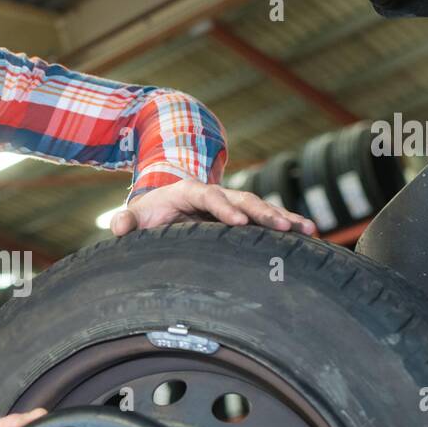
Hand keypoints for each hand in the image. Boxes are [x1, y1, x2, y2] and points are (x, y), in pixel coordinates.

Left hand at [110, 180, 316, 236]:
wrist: (161, 205)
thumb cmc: (148, 215)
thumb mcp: (135, 216)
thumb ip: (127, 221)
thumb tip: (118, 226)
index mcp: (189, 191)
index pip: (208, 197)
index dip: (224, 208)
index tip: (238, 222)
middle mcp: (215, 194)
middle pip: (242, 199)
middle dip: (263, 212)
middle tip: (282, 227)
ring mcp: (231, 203)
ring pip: (261, 207)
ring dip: (283, 218)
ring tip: (307, 230)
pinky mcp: (241, 216)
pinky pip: (266, 219)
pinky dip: (287, 224)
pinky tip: (309, 234)